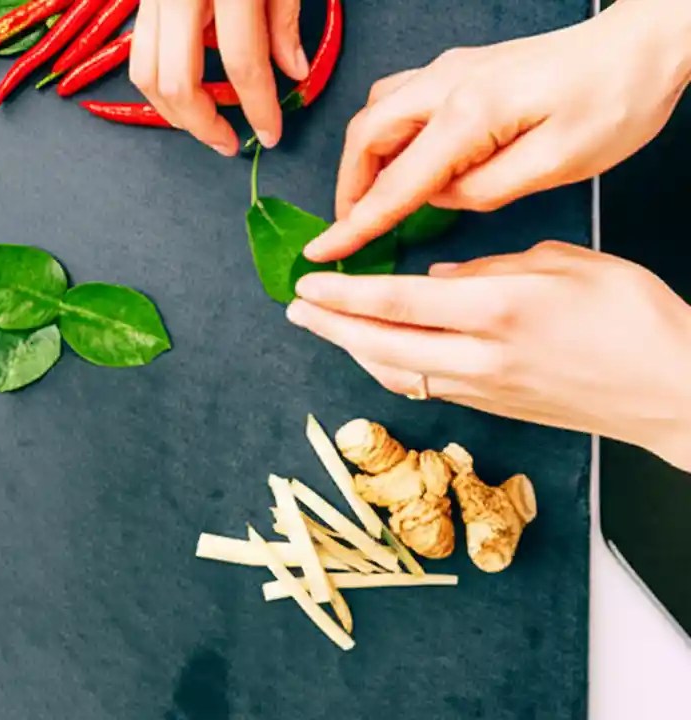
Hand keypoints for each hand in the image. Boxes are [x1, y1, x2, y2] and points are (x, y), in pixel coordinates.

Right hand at [130, 0, 307, 156]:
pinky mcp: (141, 0)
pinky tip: (186, 87)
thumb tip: (294, 73)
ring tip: (204, 122)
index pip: (242, 64)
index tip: (270, 135)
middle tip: (227, 143)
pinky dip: (160, 80)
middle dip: (202, 125)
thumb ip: (285, 22)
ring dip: (173, 111)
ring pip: (146, 75)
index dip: (259, 107)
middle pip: (178, 83)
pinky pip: (139, 53)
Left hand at [286, 241, 690, 470]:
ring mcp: (484, 389)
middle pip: (381, 344)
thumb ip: (495, 265)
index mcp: (499, 308)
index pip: (398, 300)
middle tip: (295, 307)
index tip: (308, 282)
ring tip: (325, 326)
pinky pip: (425, 387)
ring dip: (353, 348)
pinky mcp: (493, 409)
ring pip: (397, 371)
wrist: (677, 392)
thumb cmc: (637, 319)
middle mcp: (482, 355)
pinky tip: (378, 352)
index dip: (344, 293)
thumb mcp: (567, 263)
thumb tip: (442, 274)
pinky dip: (391, 368)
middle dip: (330, 325)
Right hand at [305, 0, 690, 261]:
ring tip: (374, 198)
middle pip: (367, 136)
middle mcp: (448, 84)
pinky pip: (402, 99)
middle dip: (349, 186)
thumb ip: (485, 190)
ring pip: (378, 112)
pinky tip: (409, 159)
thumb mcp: (556, 164)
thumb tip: (440, 199)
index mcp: (468, 113)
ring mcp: (452, 70)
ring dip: (365, 158)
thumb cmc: (614, 101)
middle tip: (349, 228)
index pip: (395, 182)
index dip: (355, 222)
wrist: (643, 45)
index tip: (321, 251)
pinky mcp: (464, 69)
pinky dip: (388, 134)